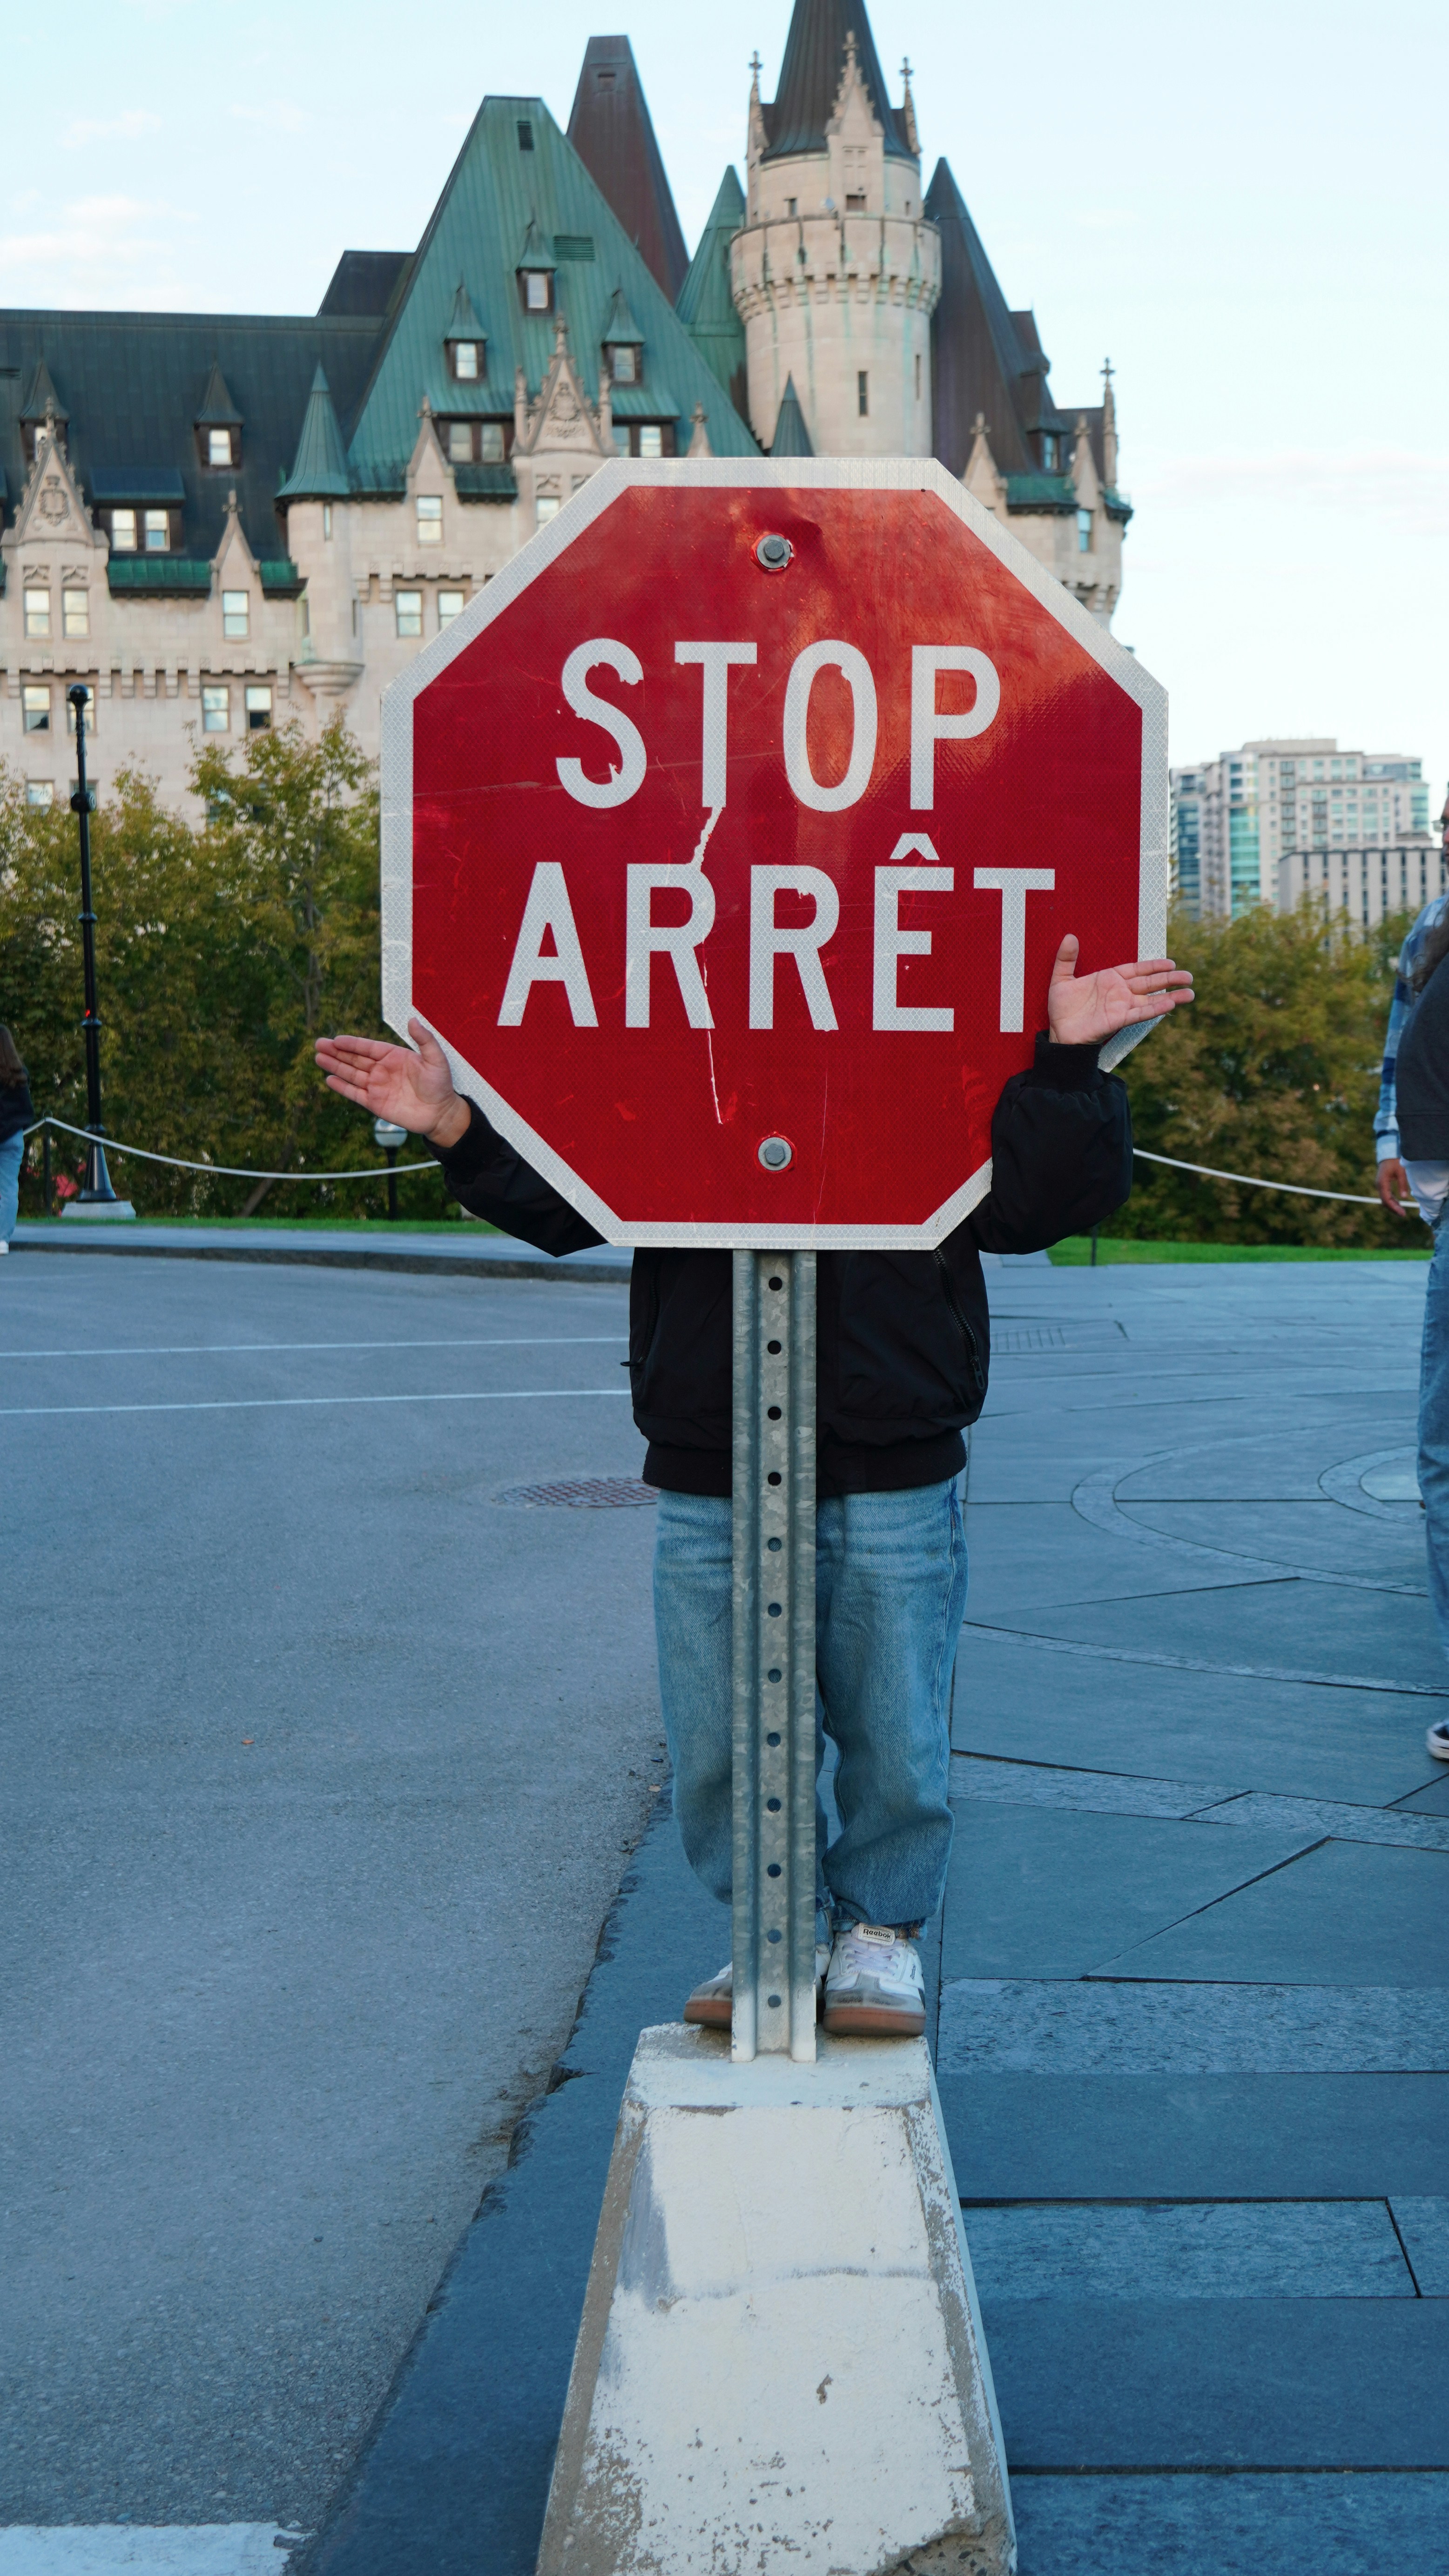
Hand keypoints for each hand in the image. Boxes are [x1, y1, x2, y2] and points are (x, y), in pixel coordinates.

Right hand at [314, 1017, 470, 1150]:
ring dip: (334, 1066)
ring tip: (318, 1057)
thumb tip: (413, 1019)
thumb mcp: (436, 1059)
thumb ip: (424, 1039)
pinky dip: (342, 1087)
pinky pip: (355, 1093)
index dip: (352, 1044)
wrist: (441, 1113)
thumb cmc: (440, 1085)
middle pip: (354, 1059)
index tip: (336, 1039)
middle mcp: (382, 1070)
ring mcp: (377, 1087)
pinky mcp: (375, 1103)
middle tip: (318, 1044)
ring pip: (351, 1074)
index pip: (368, 1047)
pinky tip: (328, 1080)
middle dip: (336, 1052)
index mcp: (394, 1056)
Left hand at [1046, 936, 1193, 1049]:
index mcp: (1110, 979)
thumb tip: (1069, 936)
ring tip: (1190, 994)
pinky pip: (1140, 1013)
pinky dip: (1154, 1009)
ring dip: (1170, 996)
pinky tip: (1169, 1005)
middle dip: (1169, 980)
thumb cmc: (1062, 1008)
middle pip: (1149, 983)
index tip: (1171, 963)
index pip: (1137, 970)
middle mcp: (1120, 992)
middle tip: (1189, 976)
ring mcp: (1122, 1006)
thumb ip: (1066, 959)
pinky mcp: (1119, 1020)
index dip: (1154, 966)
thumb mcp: (1061, 979)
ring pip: (1150, 1000)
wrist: (1059, 1032)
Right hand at [1377, 1157, 1412, 1217]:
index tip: (1401, 1213)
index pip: (1386, 1199)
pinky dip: (1391, 1201)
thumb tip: (1404, 1197)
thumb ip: (1402, 1184)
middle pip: (1384, 1201)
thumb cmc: (1395, 1161)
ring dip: (1392, 1205)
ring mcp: (1380, 1185)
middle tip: (1403, 1214)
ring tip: (1401, 1211)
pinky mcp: (1382, 1184)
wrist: (1389, 1153)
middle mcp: (1379, 1185)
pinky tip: (1398, 1204)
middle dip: (1393, 1209)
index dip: (1394, 1207)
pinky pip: (1386, 1195)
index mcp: (1382, 1183)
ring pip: (1385, 1199)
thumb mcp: (1401, 1172)